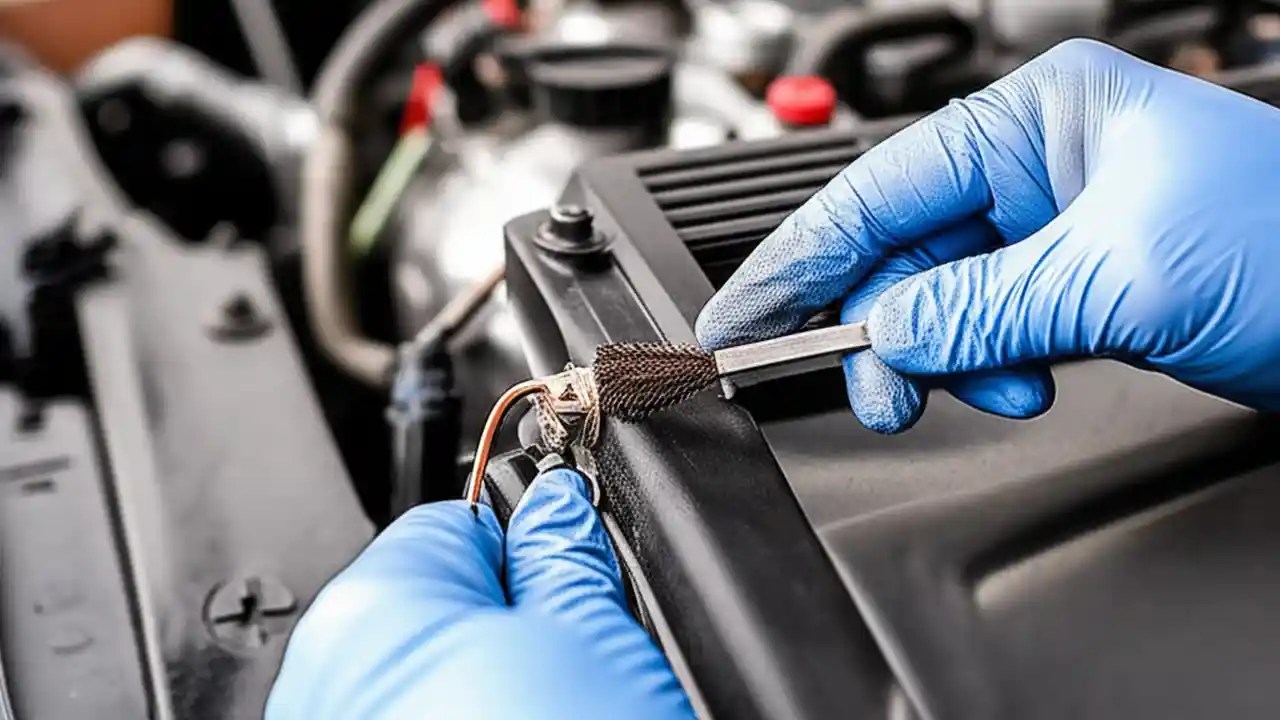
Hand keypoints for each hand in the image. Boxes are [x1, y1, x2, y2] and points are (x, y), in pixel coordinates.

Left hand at [266, 469, 691, 719]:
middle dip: (508, 617)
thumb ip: (566, 550)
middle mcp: (324, 679)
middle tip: (576, 670)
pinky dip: (459, 716)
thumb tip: (557, 496)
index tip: (572, 570)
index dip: (532, 541)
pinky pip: (411, 711)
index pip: (454, 519)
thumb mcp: (598, 643)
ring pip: (425, 671)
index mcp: (374, 610)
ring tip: (550, 714)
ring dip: (482, 682)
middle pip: (436, 599)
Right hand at [696, 39, 1279, 432]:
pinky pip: (986, 325)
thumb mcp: (1121, 276)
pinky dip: (986, 364)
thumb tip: (884, 335)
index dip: (799, 259)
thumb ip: (981, 310)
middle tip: (880, 390)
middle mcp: (1038, 162)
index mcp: (1041, 117)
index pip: (880, 189)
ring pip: (939, 296)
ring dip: (944, 354)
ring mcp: (1054, 223)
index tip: (742, 317)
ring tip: (991, 384)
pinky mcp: (1073, 279)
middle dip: (884, 327)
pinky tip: (1022, 379)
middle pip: (901, 249)